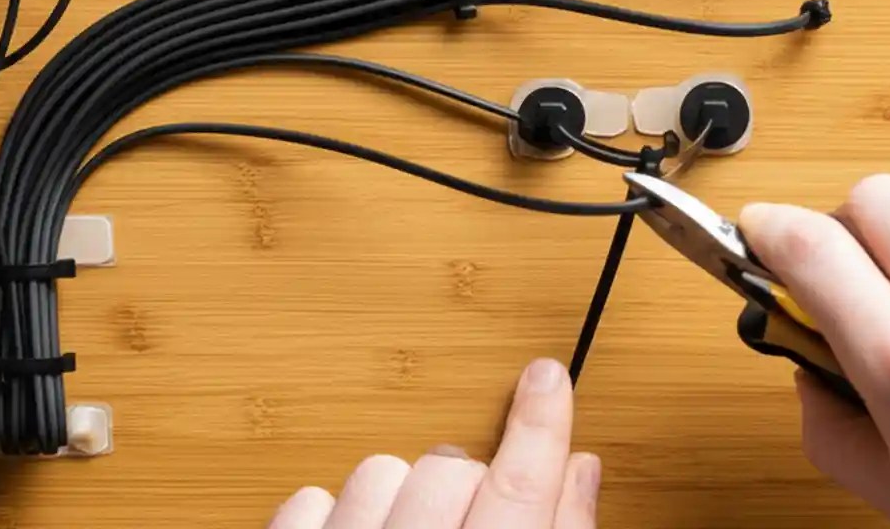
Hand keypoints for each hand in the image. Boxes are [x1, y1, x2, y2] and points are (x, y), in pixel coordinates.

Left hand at [267, 358, 599, 527]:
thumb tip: (578, 470)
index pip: (521, 489)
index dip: (540, 424)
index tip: (546, 375)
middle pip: (449, 470)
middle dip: (467, 482)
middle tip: (473, 517)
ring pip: (379, 471)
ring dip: (400, 497)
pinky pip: (310, 498)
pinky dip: (334, 514)